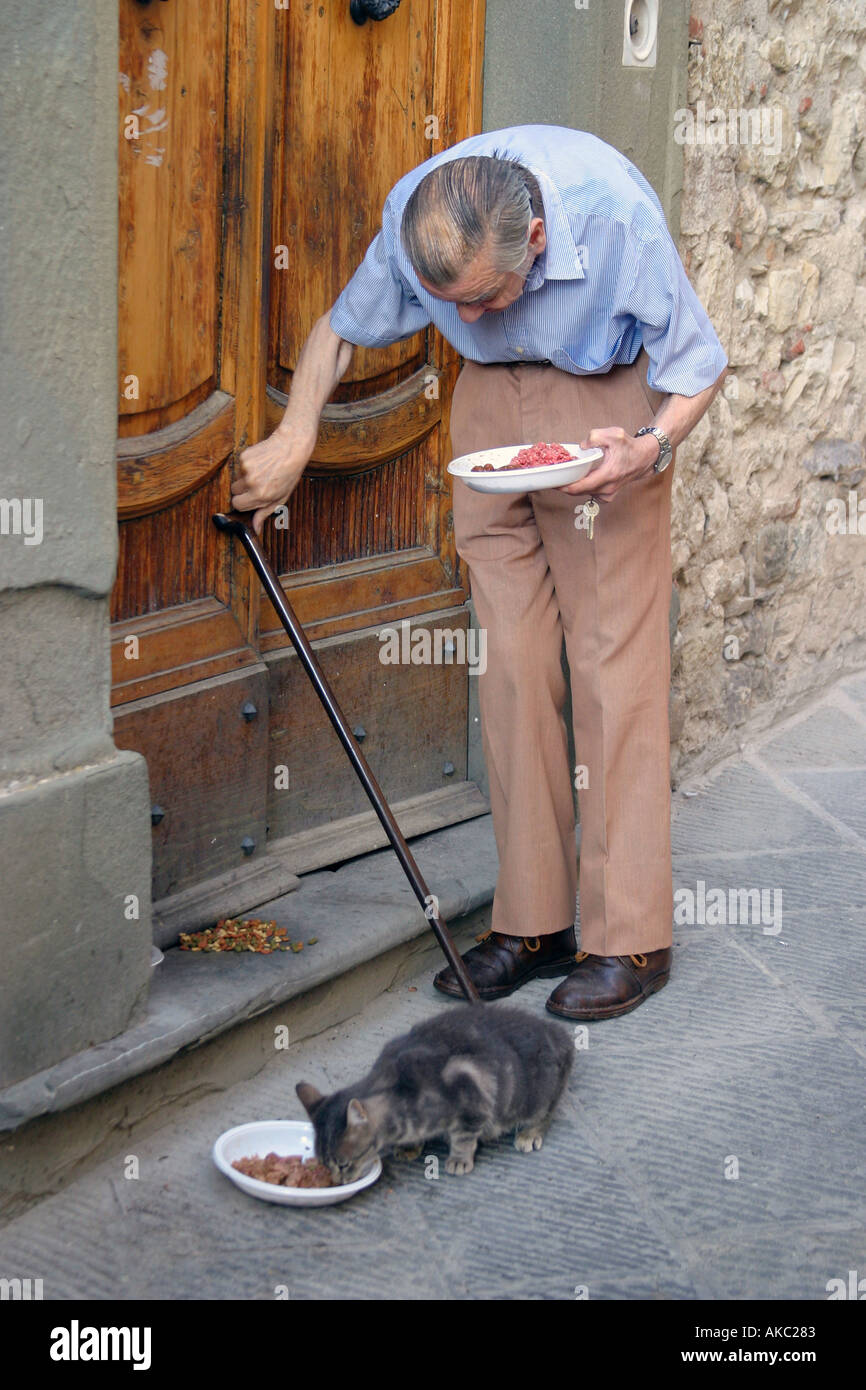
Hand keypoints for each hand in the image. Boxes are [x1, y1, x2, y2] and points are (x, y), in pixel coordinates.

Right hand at [231, 419, 316, 535]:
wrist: (291, 447)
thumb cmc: (289, 473)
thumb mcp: (281, 497)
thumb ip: (265, 513)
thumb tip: (255, 528)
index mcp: (260, 495)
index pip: (237, 505)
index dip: (243, 502)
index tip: (250, 498)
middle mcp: (251, 482)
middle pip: (234, 491)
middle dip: (243, 490)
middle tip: (258, 483)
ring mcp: (246, 468)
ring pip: (236, 478)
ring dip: (245, 477)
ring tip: (262, 471)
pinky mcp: (244, 456)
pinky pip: (239, 465)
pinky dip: (247, 465)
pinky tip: (261, 462)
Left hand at [557, 426, 657, 500]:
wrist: (643, 458)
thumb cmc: (629, 446)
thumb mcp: (613, 434)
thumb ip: (595, 437)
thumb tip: (582, 447)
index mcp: (608, 475)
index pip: (580, 487)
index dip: (564, 487)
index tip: (553, 483)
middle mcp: (607, 488)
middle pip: (578, 492)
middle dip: (565, 486)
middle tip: (554, 477)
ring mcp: (608, 494)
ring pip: (583, 493)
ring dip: (573, 486)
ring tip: (565, 476)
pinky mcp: (607, 496)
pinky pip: (589, 494)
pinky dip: (582, 488)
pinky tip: (578, 478)